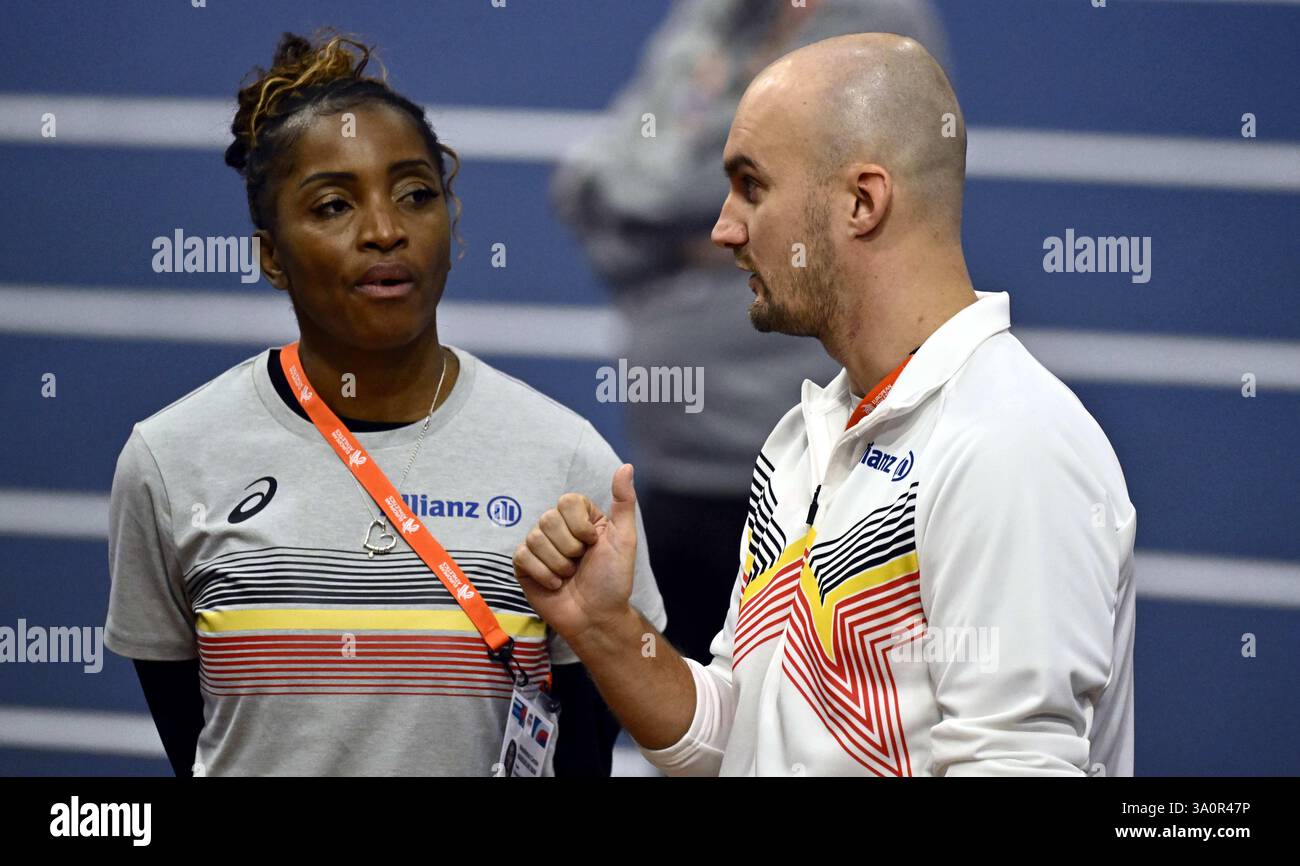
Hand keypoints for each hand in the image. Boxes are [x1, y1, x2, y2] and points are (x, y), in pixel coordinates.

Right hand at [512, 464, 638, 640]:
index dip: (580, 526)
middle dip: (569, 549)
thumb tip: (626, 466)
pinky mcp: (524, 565)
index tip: (592, 543)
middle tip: (580, 563)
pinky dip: (544, 575)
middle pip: (548, 519)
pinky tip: (556, 585)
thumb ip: (624, 502)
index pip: (567, 501)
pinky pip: (524, 557)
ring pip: (535, 539)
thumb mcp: (624, 539)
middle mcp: (558, 527)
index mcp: (580, 517)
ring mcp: (539, 546)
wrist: (596, 617)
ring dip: (559, 565)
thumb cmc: (613, 580)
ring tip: (569, 576)